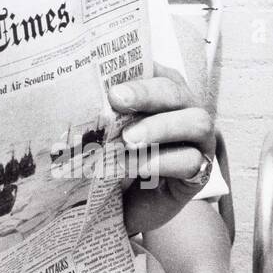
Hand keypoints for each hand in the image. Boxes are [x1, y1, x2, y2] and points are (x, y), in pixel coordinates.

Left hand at [111, 62, 215, 235]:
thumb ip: (99, 109)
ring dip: (160, 127)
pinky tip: (141, 167)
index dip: (135, 68)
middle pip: (175, 91)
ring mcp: (197, 140)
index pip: (155, 68)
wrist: (123, 204)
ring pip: (196, 122)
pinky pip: (192, 161)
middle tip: (117, 99)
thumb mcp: (102, 130)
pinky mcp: (199, 173)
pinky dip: (164, 162)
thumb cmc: (113, 157)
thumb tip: (74, 92)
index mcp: (159, 89)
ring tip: (129, 139)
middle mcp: (184, 109)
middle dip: (145, 93)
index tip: (108, 79)